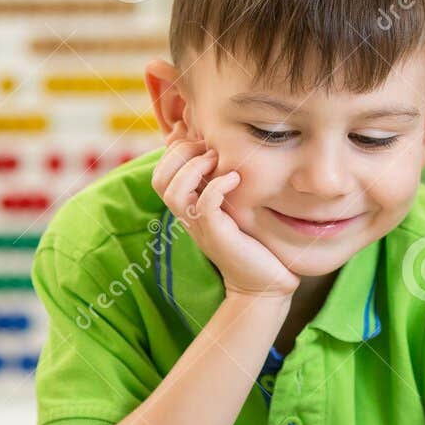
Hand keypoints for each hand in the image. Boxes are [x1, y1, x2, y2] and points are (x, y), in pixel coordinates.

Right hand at [151, 122, 298, 298]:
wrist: (265, 283)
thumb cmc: (254, 242)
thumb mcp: (236, 208)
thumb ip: (225, 186)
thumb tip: (225, 153)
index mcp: (189, 207)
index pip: (160, 174)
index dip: (175, 151)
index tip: (204, 142)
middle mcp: (189, 217)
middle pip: (159, 180)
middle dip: (180, 155)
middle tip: (209, 148)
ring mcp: (201, 227)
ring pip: (174, 192)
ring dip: (194, 168)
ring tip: (217, 160)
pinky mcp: (218, 235)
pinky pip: (204, 205)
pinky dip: (217, 186)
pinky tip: (235, 179)